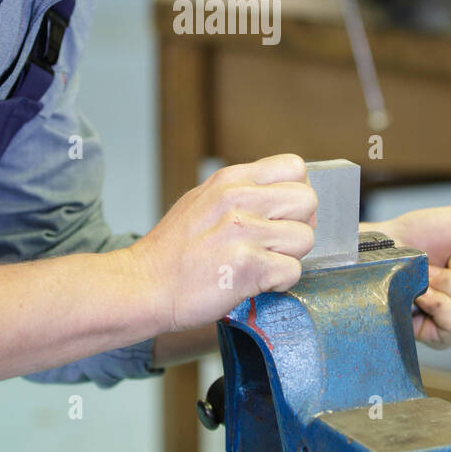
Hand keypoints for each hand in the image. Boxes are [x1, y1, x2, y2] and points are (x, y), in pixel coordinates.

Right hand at [132, 154, 316, 333]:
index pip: (294, 166)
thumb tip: (281, 196)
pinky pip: (293, 271)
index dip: (295, 193)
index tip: (281, 214)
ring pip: (305, 238)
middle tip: (274, 243)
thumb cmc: (171, 251)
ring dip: (289, 257)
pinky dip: (279, 283)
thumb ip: (241, 193)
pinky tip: (256, 282)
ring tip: (261, 264)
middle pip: (308, 200)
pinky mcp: (249, 266)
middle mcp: (239, 199)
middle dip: (298, 225)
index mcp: (230, 180)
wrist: (143, 285)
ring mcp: (245, 232)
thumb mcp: (202, 200)